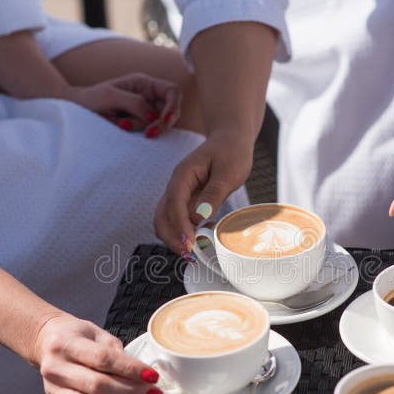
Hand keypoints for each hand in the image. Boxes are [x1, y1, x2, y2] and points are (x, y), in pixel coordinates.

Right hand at [34, 313, 161, 393]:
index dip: (130, 370)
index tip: (153, 376)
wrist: (45, 342)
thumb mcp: (96, 333)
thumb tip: (141, 375)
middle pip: (96, 386)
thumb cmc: (76, 335)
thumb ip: (116, 352)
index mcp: (66, 345)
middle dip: (130, 393)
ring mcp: (55, 391)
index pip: (102, 359)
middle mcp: (56, 369)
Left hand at [63, 73, 180, 137]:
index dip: (173, 106)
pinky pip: (149, 132)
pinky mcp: (139, 126)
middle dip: (161, 124)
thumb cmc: (90, 99)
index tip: (163, 120)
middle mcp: (148, 97)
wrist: (75, 111)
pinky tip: (121, 128)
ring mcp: (144, 112)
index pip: (172, 91)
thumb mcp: (110, 96)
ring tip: (121, 125)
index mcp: (144, 83)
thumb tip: (154, 116)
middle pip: (171, 111)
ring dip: (144, 128)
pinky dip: (138, 134)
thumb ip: (134, 102)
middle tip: (147, 134)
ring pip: (160, 125)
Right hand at [154, 130, 253, 255]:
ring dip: (177, 237)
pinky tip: (205, 234)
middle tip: (191, 255)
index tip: (190, 244)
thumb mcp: (228, 172)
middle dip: (172, 238)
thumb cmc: (232, 151)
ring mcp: (180, 193)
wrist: (230, 138)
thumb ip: (213, 194)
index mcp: (183, 175)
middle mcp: (176, 185)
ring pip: (166, 220)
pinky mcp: (187, 200)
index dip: (180, 226)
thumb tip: (199, 217)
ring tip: (196, 250)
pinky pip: (179, 219)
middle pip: (162, 216)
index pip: (174, 204)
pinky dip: (186, 231)